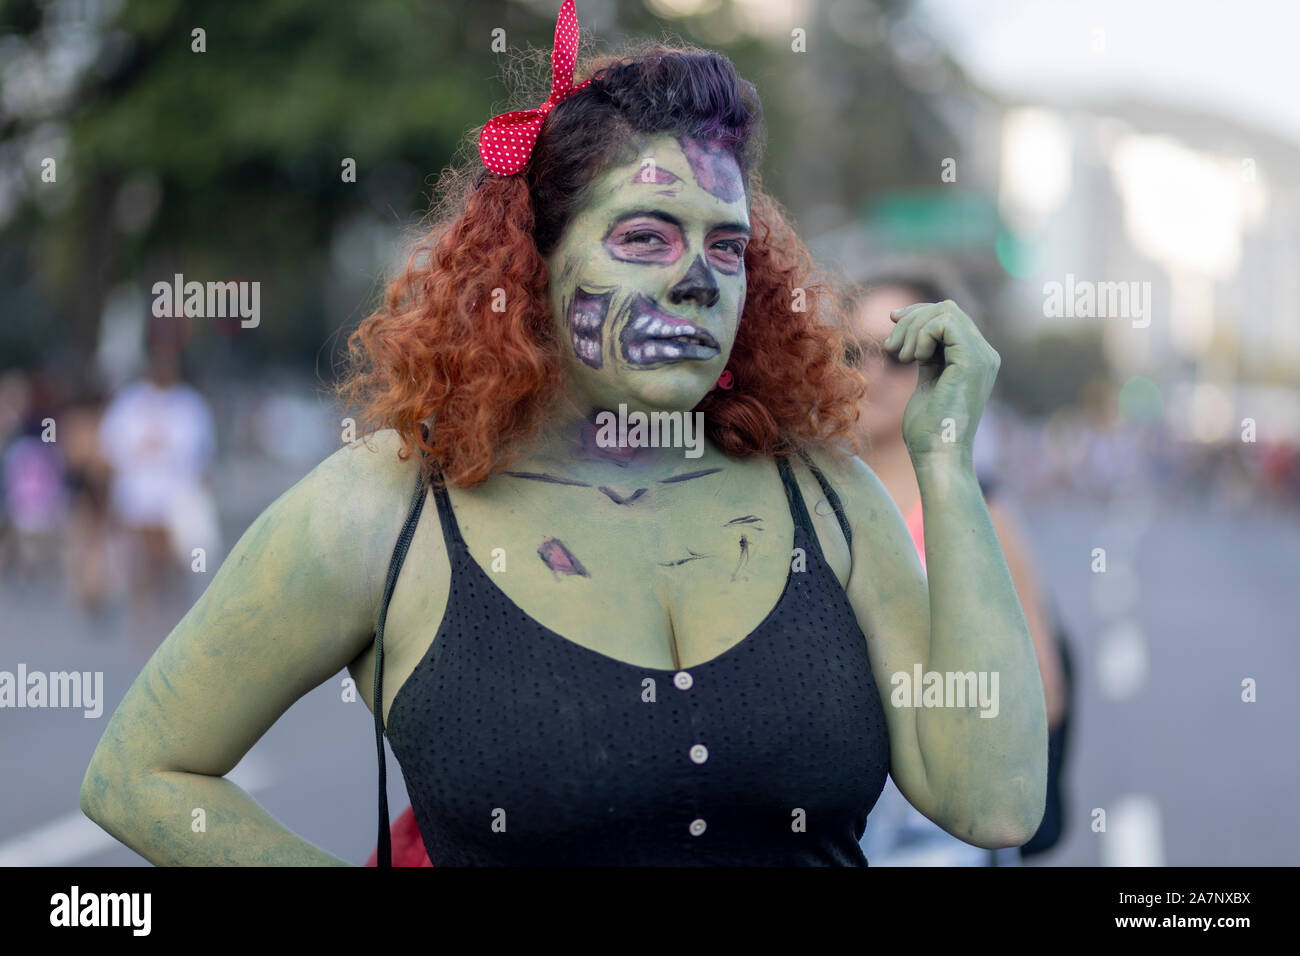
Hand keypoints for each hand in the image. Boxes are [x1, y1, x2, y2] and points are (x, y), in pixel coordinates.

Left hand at [882, 299, 999, 461]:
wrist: (937, 454)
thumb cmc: (927, 429)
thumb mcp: (927, 381)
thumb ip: (928, 356)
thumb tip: (912, 329)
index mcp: (975, 359)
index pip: (949, 316)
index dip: (917, 313)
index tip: (891, 321)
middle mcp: (984, 354)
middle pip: (945, 309)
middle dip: (911, 320)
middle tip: (890, 348)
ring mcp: (982, 356)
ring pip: (945, 311)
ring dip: (912, 329)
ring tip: (899, 358)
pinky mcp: (972, 361)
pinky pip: (945, 323)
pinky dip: (921, 335)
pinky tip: (912, 360)